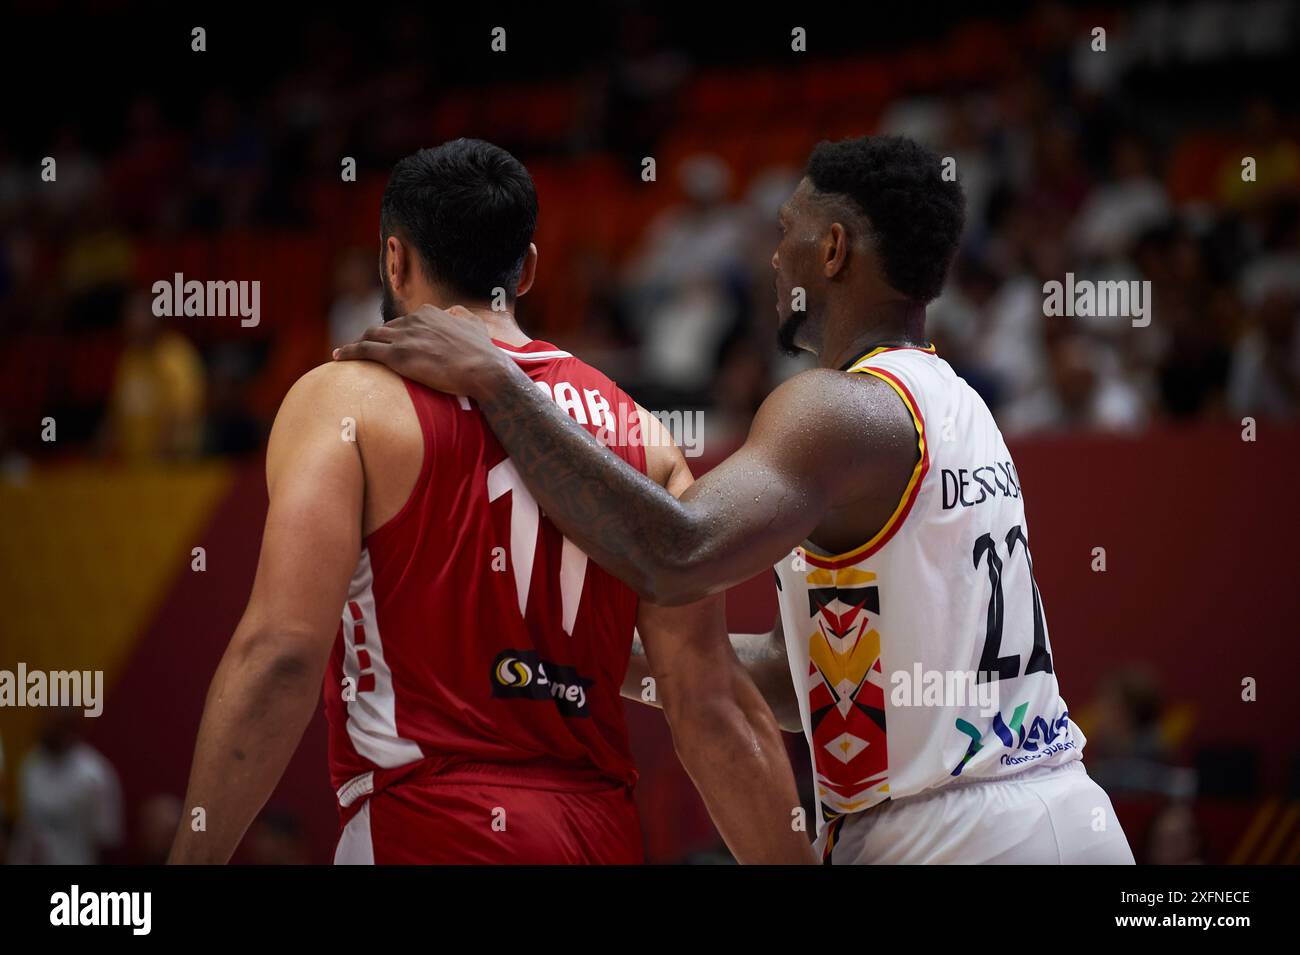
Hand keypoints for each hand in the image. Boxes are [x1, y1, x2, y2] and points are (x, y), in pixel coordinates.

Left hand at [332, 304, 509, 398]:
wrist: (483, 370)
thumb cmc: (482, 353)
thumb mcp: (474, 326)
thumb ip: (461, 315)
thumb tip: (454, 311)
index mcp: (429, 313)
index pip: (404, 321)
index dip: (395, 332)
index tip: (390, 341)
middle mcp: (413, 321)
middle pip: (384, 328)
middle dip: (374, 339)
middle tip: (366, 350)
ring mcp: (404, 338)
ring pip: (370, 337)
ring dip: (358, 344)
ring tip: (347, 353)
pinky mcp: (397, 357)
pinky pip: (364, 351)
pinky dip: (348, 351)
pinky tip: (337, 357)